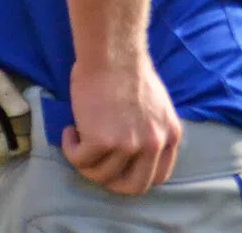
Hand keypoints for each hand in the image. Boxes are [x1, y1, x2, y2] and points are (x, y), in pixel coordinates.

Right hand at [62, 57, 181, 194]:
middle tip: (94, 164)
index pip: (157, 176)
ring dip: (85, 161)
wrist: (113, 54)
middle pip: (133, 187)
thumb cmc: (130, 73)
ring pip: (100, 176)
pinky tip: (71, 130)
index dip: (134, 176)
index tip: (117, 167)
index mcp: (170, 135)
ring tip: (80, 136)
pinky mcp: (102, 141)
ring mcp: (129, 145)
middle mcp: (154, 144)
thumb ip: (151, 133)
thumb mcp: (157, 108)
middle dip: (110, 182)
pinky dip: (70, 148)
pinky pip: (79, 161)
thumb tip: (133, 157)